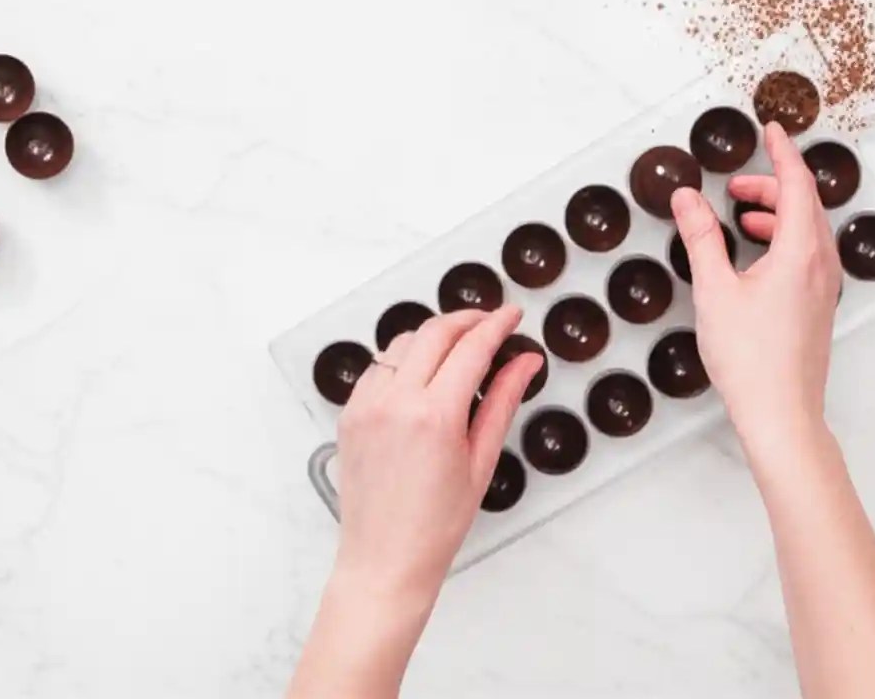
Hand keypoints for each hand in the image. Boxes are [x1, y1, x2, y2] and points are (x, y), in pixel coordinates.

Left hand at [334, 305, 542, 594]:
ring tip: (459, 349)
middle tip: (490, 322)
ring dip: (434, 336)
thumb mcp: (481, 461)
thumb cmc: (436, 524)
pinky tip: (423, 374)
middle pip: (435, 332)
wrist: (385, 559)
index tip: (512, 315)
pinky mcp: (349, 415)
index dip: (496, 324)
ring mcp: (366, 406)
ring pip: (402, 343)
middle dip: (467, 319)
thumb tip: (525, 362)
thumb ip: (502, 402)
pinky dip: (402, 359)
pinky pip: (377, 367)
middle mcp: (395, 402)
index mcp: (435, 415)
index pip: (472, 348)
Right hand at [670, 122, 841, 456]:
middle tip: (738, 183)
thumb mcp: (714, 291)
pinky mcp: (818, 306)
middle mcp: (821, 266)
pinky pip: (808, 254)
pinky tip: (758, 255)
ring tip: (743, 217)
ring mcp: (824, 288)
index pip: (797, 185)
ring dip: (779, 213)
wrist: (781, 413)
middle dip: (773, 184)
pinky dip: (785, 239)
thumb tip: (688, 199)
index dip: (783, 153)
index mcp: (801, 253)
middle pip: (806, 205)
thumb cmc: (751, 360)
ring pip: (809, 230)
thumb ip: (701, 239)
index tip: (771, 131)